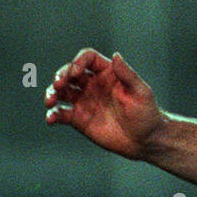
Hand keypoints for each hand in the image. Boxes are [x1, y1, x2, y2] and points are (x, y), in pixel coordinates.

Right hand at [44, 49, 164, 159]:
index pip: (87, 59)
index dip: (78, 62)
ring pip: (61, 92)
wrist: (144, 140)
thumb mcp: (141, 92)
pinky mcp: (79, 119)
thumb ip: (127, 74)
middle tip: (59, 85)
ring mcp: (84, 101)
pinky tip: (51, 119)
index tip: (75, 73)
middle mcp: (93, 84)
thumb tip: (116, 55)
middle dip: (61, 75)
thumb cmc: (146, 114)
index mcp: (107, 73)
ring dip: (52, 93)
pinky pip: (61, 113)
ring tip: (50, 100)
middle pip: (70, 72)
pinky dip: (53, 115)